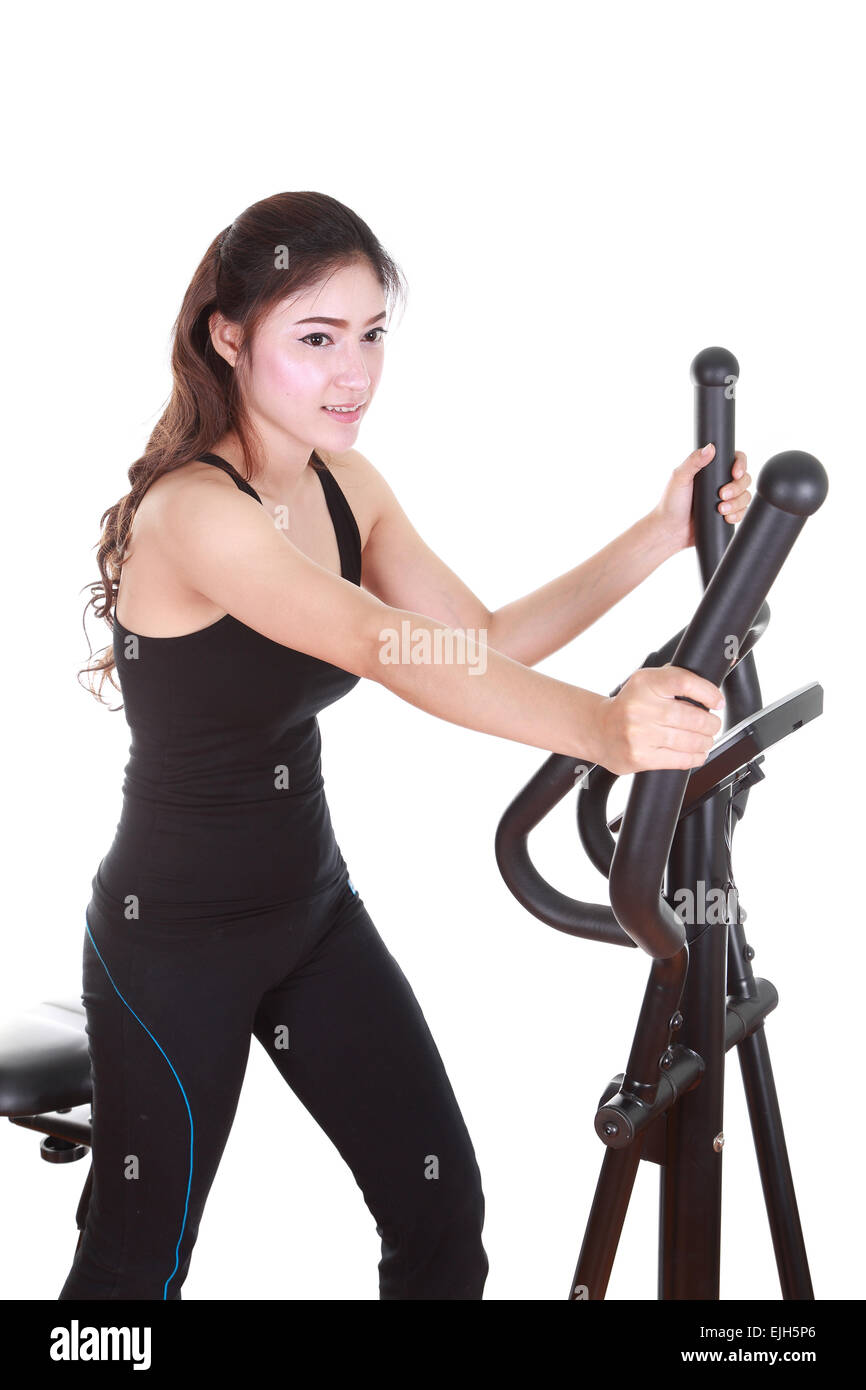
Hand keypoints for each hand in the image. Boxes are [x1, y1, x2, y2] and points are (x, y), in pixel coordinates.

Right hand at [596, 664, 724, 774]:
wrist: (598, 729)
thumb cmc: (627, 706)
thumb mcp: (645, 683)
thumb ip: (673, 679)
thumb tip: (710, 688)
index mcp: (644, 683)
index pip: (683, 682)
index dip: (707, 692)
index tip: (717, 701)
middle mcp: (639, 707)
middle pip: (692, 716)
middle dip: (710, 723)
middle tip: (713, 725)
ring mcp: (638, 734)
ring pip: (688, 740)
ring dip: (705, 741)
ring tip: (707, 739)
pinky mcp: (640, 757)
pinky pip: (678, 759)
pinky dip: (695, 757)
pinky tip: (697, 753)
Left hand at [651, 445, 751, 550]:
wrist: (670, 531)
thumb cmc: (670, 503)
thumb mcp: (679, 478)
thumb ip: (693, 461)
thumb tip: (710, 448)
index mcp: (710, 469)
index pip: (735, 459)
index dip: (740, 465)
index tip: (735, 474)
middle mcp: (720, 482)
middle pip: (744, 479)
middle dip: (737, 487)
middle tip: (722, 495)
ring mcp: (725, 499)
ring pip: (745, 496)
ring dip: (737, 503)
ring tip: (721, 509)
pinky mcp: (727, 514)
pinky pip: (742, 512)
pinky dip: (737, 515)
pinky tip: (726, 518)